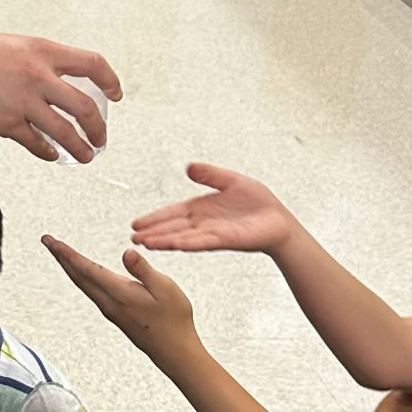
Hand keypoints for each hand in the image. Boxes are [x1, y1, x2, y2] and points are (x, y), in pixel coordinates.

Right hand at [0, 32, 118, 163]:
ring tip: (86, 156)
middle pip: (85, 107)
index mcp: (43, 51)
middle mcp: (38, 76)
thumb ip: (42, 62)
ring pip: (65, 132)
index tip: (116, 94)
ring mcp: (23, 101)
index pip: (92, 64)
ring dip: (80, 148)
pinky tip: (52, 154)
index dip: (110, 80)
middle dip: (99, 128)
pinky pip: (36, 143)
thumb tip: (61, 82)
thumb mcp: (17, 45)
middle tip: (101, 138)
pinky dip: (47, 151)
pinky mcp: (6, 123)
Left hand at [43, 237, 195, 360]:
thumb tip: (126, 252)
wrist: (174, 351)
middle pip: (77, 277)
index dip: (67, 253)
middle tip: (47, 240)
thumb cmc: (173, 320)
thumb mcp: (165, 288)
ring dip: (69, 267)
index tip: (52, 241)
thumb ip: (143, 270)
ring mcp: (110, 309)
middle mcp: (109, 303)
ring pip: (82, 284)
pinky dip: (81, 277)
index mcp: (119, 293)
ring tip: (60, 253)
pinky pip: (90, 291)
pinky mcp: (115, 313)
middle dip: (61, 256)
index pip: (86, 269)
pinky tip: (81, 273)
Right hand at [130, 164, 295, 257]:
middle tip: (133, 237)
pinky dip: (186, 242)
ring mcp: (212, 233)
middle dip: (152, 232)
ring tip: (144, 243)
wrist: (278, 220)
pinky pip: (201, 241)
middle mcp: (203, 223)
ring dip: (163, 240)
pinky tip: (172, 244)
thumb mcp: (231, 180)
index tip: (138, 224)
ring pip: (182, 237)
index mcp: (202, 209)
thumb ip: (210, 175)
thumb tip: (189, 167)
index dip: (155, 218)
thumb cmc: (259, 203)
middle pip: (172, 228)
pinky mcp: (224, 240)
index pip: (173, 213)